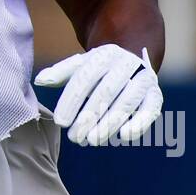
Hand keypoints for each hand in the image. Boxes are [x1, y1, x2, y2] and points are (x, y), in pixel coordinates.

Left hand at [35, 45, 162, 145]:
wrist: (133, 60)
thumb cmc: (99, 69)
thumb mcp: (80, 66)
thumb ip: (60, 73)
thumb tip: (39, 81)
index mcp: (104, 54)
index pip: (85, 78)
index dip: (72, 100)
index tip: (61, 122)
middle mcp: (126, 64)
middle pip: (106, 92)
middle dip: (89, 116)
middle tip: (75, 137)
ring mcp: (143, 78)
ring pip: (126, 102)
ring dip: (109, 123)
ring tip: (92, 140)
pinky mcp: (156, 94)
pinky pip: (150, 109)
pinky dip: (139, 123)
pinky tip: (123, 136)